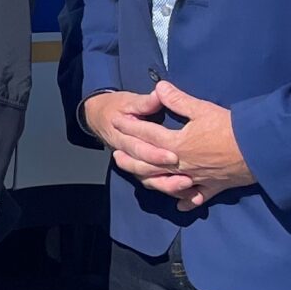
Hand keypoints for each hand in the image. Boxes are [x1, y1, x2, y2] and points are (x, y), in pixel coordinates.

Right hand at [83, 88, 199, 201]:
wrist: (100, 116)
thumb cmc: (116, 107)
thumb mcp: (129, 101)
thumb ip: (146, 102)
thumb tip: (160, 92)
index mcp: (123, 138)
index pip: (139, 149)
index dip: (155, 154)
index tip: (174, 156)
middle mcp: (128, 155)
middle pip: (145, 170)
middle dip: (165, 176)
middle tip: (187, 178)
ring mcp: (136, 164)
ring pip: (150, 182)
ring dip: (168, 187)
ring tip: (188, 187)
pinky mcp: (145, 170)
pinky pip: (158, 185)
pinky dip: (173, 193)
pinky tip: (190, 197)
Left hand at [105, 81, 254, 211]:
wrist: (261, 151)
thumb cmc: (232, 128)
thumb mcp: (204, 110)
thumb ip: (179, 100)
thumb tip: (160, 86)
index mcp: (177, 144)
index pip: (146, 134)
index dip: (130, 126)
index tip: (117, 122)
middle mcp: (181, 164)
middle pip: (148, 164)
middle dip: (130, 159)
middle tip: (115, 156)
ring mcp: (196, 178)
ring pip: (166, 182)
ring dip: (150, 180)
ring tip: (139, 177)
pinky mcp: (213, 187)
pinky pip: (196, 196)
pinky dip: (186, 200)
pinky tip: (179, 203)